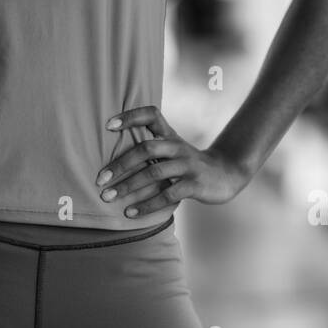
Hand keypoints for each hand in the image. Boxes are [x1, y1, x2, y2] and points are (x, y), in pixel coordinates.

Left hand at [95, 104, 252, 219]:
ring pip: (154, 173)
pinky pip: (167, 194)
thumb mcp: (173, 149)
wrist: (226, 174)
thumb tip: (113, 158)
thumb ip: (151, 147)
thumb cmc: (189, 164)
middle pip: (146, 148)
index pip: (151, 115)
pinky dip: (147, 205)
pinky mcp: (194, 184)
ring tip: (108, 197)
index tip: (108, 125)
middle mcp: (177, 146)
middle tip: (101, 179)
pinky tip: (131, 212)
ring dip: (128, 186)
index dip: (130, 116)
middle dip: (120, 164)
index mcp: (170, 135)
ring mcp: (187, 165)